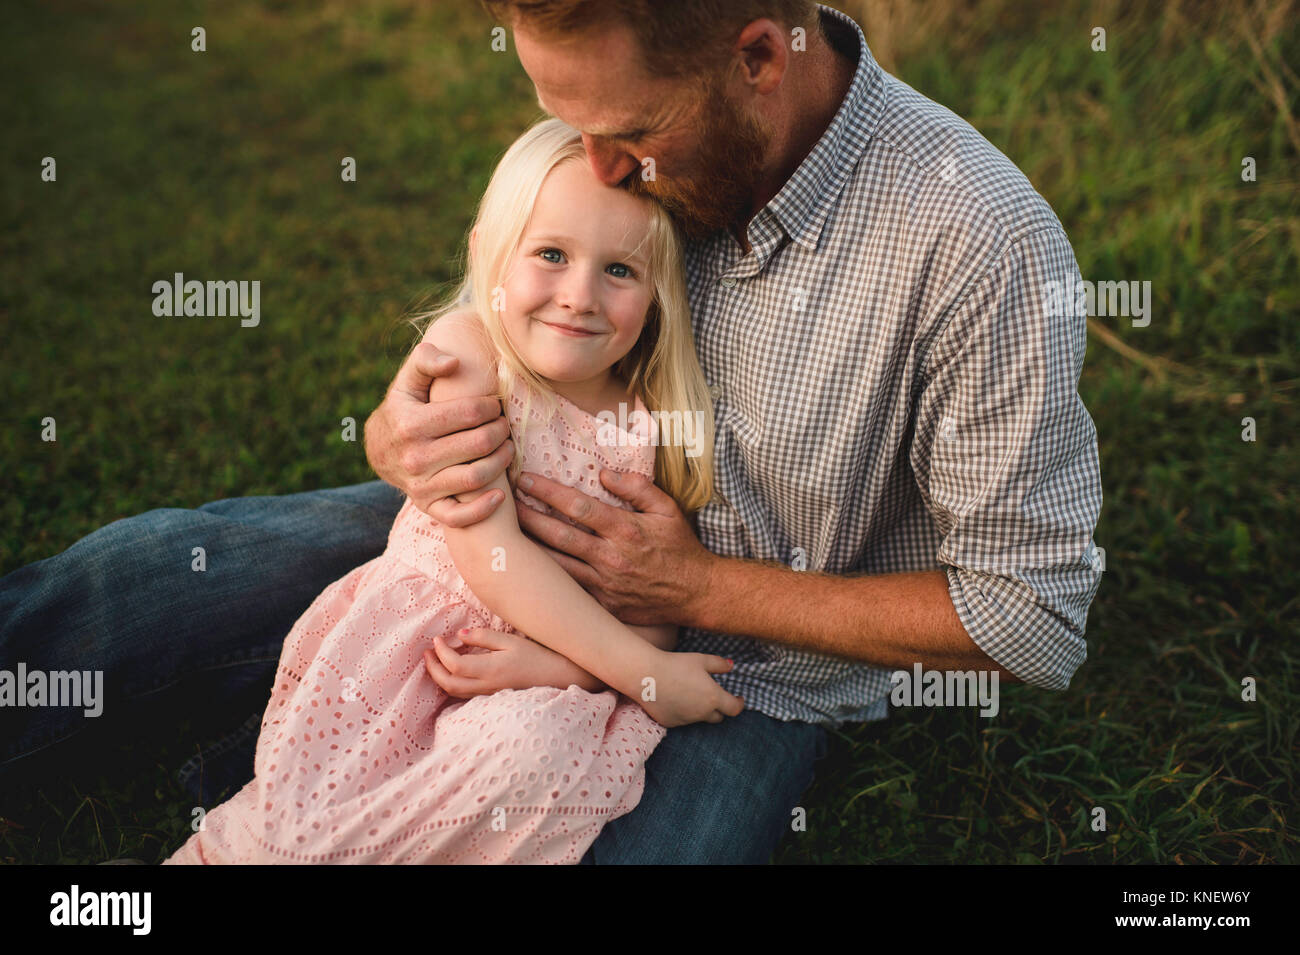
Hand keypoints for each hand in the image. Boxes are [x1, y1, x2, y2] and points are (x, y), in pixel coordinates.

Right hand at [363, 343, 514, 526]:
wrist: (380, 451)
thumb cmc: (404, 408)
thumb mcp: (408, 380)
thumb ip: (427, 360)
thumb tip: (453, 362)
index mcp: (411, 423)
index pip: (470, 412)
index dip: (491, 406)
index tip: (495, 405)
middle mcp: (415, 457)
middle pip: (479, 444)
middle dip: (501, 431)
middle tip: (505, 425)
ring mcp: (421, 485)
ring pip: (476, 477)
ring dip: (502, 461)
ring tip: (507, 448)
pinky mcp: (427, 506)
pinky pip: (459, 517)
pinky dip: (483, 508)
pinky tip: (501, 494)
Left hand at [423, 628, 603, 696]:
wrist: (559, 677)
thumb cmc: (537, 655)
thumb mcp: (511, 641)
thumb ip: (484, 637)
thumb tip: (459, 635)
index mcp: (492, 669)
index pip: (455, 664)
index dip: (441, 652)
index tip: (437, 639)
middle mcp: (487, 686)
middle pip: (448, 683)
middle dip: (432, 668)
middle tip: (427, 652)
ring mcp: (489, 694)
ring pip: (454, 692)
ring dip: (439, 676)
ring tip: (434, 660)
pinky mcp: (492, 697)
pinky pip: (464, 694)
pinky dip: (451, 683)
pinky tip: (452, 670)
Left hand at [514, 469, 715, 625]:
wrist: (697, 594)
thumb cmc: (681, 547)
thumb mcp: (668, 509)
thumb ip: (637, 487)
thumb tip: (605, 473)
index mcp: (624, 530)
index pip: (578, 507)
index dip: (547, 492)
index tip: (525, 479)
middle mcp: (610, 558)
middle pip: (558, 536)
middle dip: (527, 518)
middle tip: (503, 505)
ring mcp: (604, 585)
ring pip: (556, 566)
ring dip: (530, 550)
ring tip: (506, 536)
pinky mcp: (603, 606)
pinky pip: (570, 592)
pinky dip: (547, 581)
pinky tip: (527, 571)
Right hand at [635, 650, 744, 727]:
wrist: (647, 676)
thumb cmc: (676, 664)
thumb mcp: (701, 659)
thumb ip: (719, 664)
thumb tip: (731, 666)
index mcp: (713, 697)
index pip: (734, 709)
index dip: (739, 704)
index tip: (739, 699)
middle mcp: (702, 713)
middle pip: (718, 717)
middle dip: (719, 709)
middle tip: (715, 697)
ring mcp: (686, 720)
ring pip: (699, 719)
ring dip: (700, 710)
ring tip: (690, 694)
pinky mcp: (671, 723)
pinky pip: (683, 721)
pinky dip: (684, 712)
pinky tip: (675, 699)